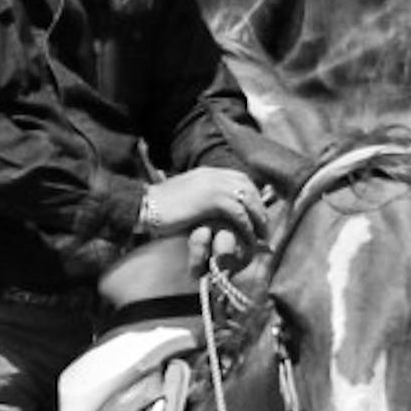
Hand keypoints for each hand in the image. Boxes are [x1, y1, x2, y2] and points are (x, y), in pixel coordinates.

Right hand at [135, 164, 267, 250]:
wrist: (146, 206)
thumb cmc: (161, 208)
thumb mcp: (187, 197)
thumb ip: (203, 200)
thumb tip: (215, 214)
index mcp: (208, 173)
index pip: (240, 178)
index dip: (252, 195)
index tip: (258, 211)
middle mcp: (214, 175)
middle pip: (248, 187)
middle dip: (260, 207)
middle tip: (264, 226)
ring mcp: (214, 185)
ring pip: (248, 200)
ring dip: (258, 218)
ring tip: (261, 235)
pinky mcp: (212, 199)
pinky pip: (239, 213)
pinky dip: (247, 226)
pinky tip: (248, 237)